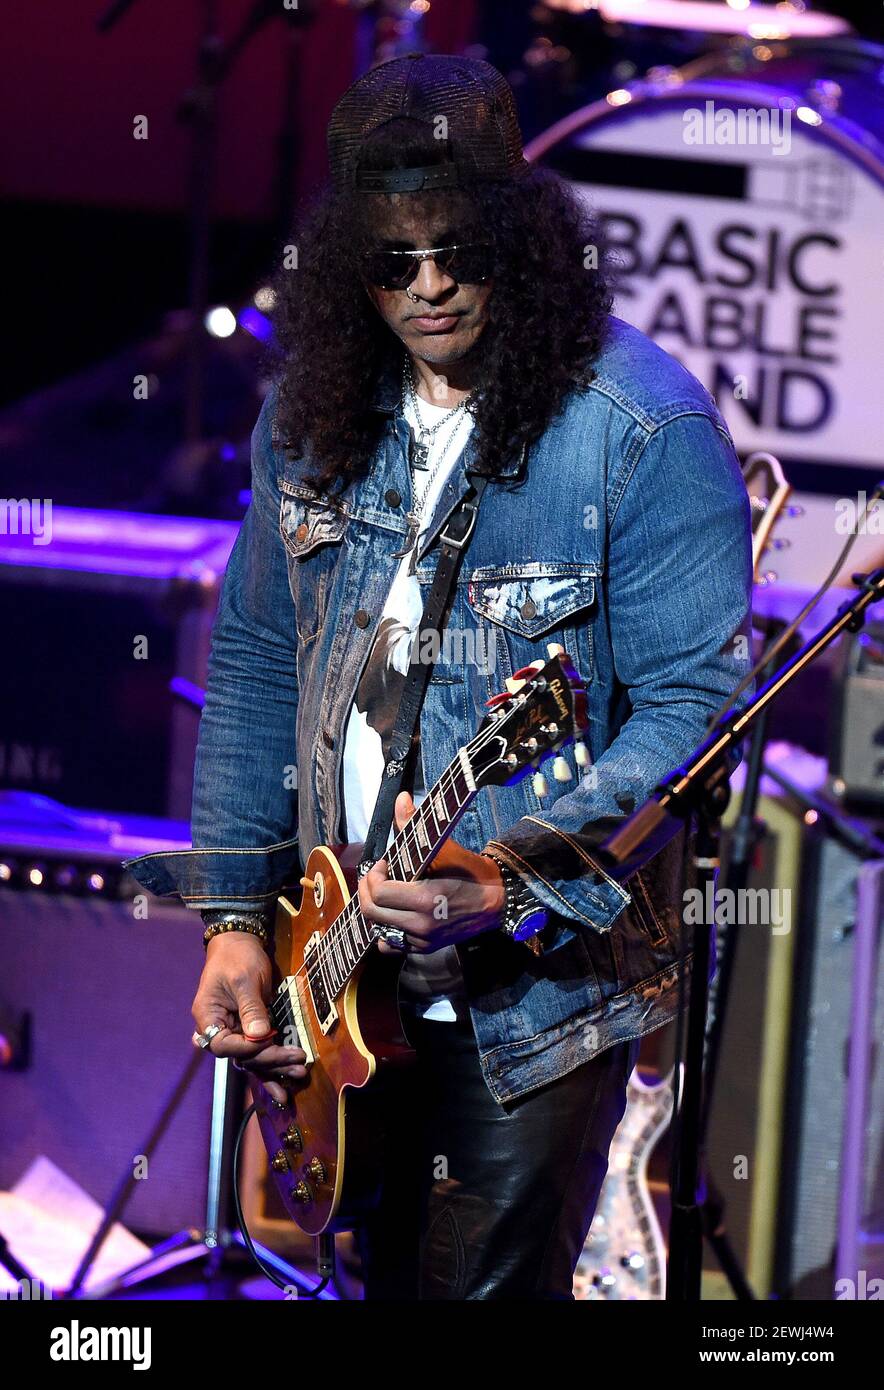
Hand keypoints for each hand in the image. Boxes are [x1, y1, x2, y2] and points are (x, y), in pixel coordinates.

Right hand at [191, 932, 306, 1104]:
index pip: (223, 1045)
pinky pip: (258, 1051)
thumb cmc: (237, 956)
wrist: (239, 942)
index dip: (246, 1048)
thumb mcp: (244, 980)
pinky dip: (271, 1064)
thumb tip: (260, 1036)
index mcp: (207, 1016)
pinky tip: (286, 1080)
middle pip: (240, 1055)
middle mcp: (218, 1028)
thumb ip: (251, 1008)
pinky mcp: (248, 1029)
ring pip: (251, 1057)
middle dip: (270, 1061)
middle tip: (298, 1063)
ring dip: (274, 1067)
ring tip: (299, 1075)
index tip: (269, 1042)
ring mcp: (233, 1030)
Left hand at [361, 791, 505, 955]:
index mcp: (426, 900)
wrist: (498, 900)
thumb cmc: (472, 873)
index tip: (384, 863)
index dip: (374, 875)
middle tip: (376, 876)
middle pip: (372, 912)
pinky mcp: (425, 948)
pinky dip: (386, 930)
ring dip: (375, 909)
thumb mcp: (446, 848)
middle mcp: (421, 925)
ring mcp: (423, 940)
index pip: (380, 892)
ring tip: (384, 893)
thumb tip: (401, 799)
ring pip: (379, 929)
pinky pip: (392, 944)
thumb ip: (416, 826)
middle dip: (368, 890)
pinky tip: (393, 914)